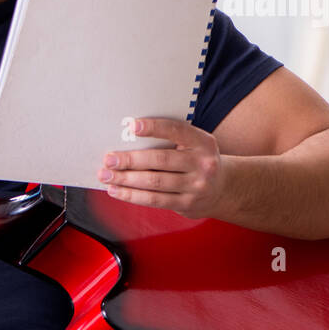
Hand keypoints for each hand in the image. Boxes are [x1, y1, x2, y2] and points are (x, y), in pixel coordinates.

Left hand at [97, 117, 225, 218]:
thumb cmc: (196, 161)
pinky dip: (132, 195)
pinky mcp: (187, 204)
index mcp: (203, 142)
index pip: (176, 130)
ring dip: (126, 179)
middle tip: (109, 159)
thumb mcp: (193, 145)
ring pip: (154, 182)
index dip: (154, 127)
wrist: (223, 189)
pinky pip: (154, 200)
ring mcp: (196, 186)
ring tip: (106, 176)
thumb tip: (127, 139)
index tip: (132, 126)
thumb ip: (170, 140)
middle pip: (160, 160)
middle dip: (130, 160)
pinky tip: (116, 191)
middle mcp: (203, 163)